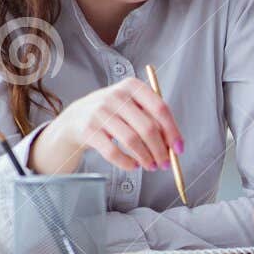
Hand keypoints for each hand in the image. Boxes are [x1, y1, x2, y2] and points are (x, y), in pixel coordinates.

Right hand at [31, 78, 183, 173]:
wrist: (75, 119)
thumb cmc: (112, 114)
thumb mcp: (131, 107)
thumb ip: (152, 120)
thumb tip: (174, 146)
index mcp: (132, 87)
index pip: (160, 109)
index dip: (172, 131)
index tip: (179, 149)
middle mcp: (115, 96)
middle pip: (147, 128)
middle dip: (160, 150)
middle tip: (165, 164)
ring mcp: (100, 112)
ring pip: (132, 141)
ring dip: (146, 158)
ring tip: (151, 166)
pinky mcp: (88, 130)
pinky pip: (113, 152)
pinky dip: (127, 162)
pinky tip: (133, 165)